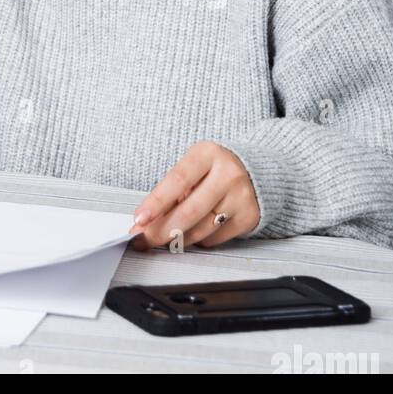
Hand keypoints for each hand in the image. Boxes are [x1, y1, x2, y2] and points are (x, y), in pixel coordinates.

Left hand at [128, 141, 260, 250]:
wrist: (253, 171)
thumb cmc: (212, 169)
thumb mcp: (192, 168)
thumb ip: (172, 191)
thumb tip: (146, 222)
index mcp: (207, 154)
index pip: (177, 180)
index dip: (156, 202)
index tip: (139, 219)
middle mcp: (228, 174)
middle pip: (190, 211)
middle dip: (162, 230)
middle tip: (144, 239)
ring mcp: (241, 197)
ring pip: (201, 229)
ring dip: (177, 238)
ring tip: (163, 237)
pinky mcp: (249, 218)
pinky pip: (214, 238)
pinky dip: (198, 239)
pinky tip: (192, 231)